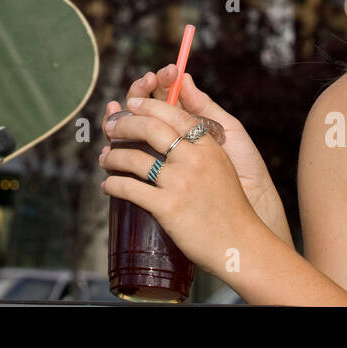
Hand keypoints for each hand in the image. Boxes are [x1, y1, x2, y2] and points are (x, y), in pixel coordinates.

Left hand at [105, 66, 290, 243]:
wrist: (240, 244)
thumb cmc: (231, 208)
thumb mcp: (222, 166)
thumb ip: (201, 147)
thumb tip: (176, 131)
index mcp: (208, 147)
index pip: (174, 114)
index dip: (149, 105)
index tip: (132, 103)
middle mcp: (193, 159)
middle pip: (151, 128)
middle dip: (124, 124)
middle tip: (111, 127)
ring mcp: (179, 183)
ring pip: (134, 158)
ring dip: (113, 157)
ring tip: (106, 159)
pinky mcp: (167, 207)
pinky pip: (130, 189)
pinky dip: (114, 185)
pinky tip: (108, 186)